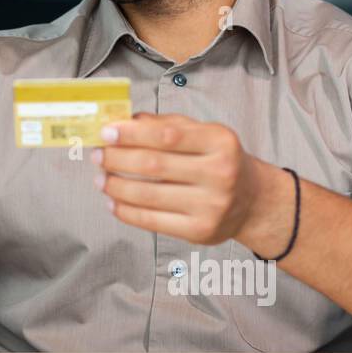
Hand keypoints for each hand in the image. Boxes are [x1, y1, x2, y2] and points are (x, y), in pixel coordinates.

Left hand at [91, 112, 275, 245]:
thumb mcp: (203, 133)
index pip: (167, 135)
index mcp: (220, 142)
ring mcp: (211, 206)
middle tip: (97, 155)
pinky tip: (112, 201)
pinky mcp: (199, 231)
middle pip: (153, 165)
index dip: (131, 134)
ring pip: (148, 196)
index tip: (106, 132)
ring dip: (115, 186)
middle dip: (117, 160)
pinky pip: (152, 221)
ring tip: (100, 178)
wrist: (254, 201)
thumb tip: (123, 121)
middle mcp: (219, 174)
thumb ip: (166, 124)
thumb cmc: (220, 160)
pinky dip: (126, 212)